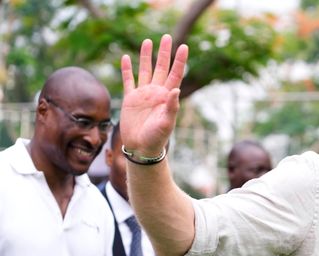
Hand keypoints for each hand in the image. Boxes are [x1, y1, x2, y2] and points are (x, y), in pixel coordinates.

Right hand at [120, 34, 187, 156]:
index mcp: (167, 97)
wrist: (141, 148)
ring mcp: (143, 94)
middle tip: (167, 37)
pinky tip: (127, 58)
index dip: (180, 61)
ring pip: (145, 70)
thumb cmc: (157, 138)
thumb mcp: (166, 123)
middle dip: (164, 52)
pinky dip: (127, 69)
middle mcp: (156, 92)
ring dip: (146, 56)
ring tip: (148, 41)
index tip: (184, 46)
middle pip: (161, 67)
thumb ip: (171, 106)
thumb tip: (176, 89)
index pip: (175, 74)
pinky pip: (128, 80)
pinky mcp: (130, 99)